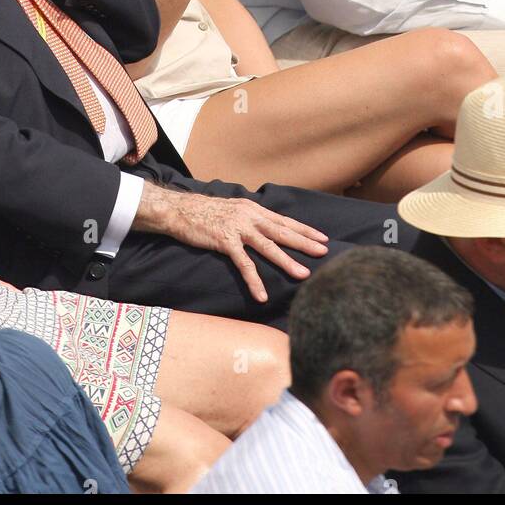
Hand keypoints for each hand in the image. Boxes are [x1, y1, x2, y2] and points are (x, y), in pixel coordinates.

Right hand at [134, 185, 328, 302]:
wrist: (180, 210)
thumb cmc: (206, 212)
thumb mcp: (234, 209)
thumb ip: (251, 218)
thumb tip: (267, 228)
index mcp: (254, 208)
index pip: (285, 220)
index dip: (305, 229)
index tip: (323, 237)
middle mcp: (250, 216)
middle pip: (282, 231)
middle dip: (304, 243)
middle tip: (324, 252)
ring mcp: (238, 228)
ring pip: (268, 247)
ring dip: (287, 261)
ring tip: (303, 274)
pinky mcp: (225, 241)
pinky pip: (243, 264)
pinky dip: (254, 280)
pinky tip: (261, 295)